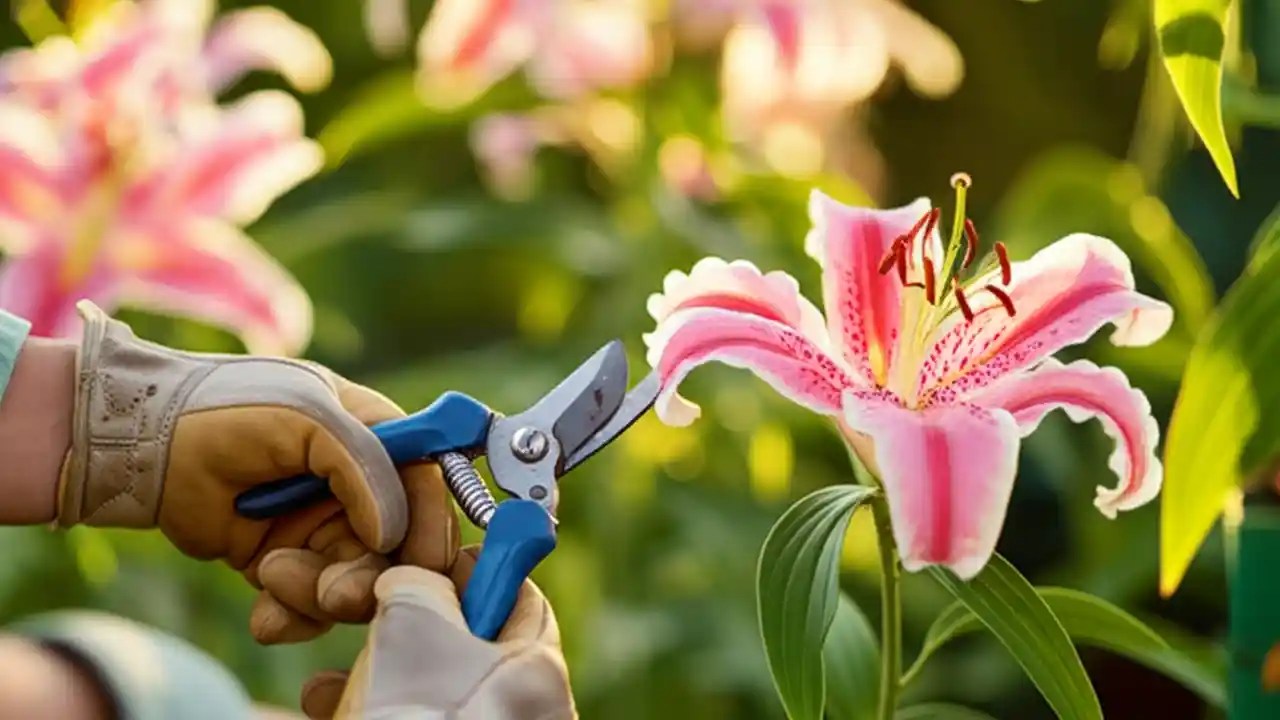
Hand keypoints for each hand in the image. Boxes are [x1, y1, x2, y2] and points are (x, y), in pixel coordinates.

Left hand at [53, 301, 458, 642]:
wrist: (146, 445)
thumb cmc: (232, 408)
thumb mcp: (308, 417)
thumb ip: (364, 466)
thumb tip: (394, 535)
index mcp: (379, 438)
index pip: (428, 486)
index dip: (430, 525)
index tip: (418, 559)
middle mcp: (360, 488)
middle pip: (398, 549)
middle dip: (370, 578)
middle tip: (338, 593)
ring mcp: (324, 528)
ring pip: (355, 584)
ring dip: (321, 595)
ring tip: (274, 576)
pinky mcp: (288, 563)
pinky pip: (309, 606)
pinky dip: (291, 616)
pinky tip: (264, 614)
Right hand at [299, 548, 575, 719]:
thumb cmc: (416, 716)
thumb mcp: (416, 623)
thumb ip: (422, 584)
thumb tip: (411, 581)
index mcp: (538, 669)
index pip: (518, 594)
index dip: (469, 567)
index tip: (423, 559)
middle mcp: (522, 710)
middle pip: (466, 638)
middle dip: (404, 619)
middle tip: (362, 608)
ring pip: (424, 681)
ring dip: (371, 665)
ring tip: (331, 672)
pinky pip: (405, 717)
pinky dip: (365, 705)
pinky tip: (321, 701)